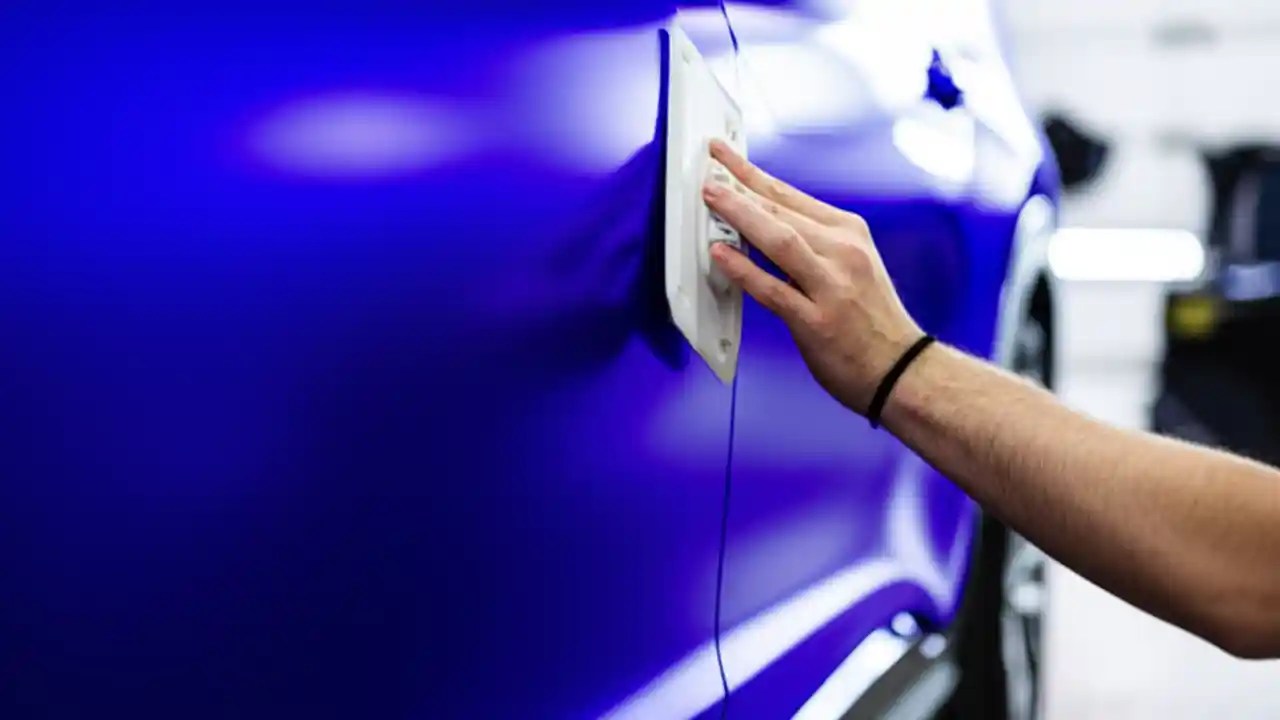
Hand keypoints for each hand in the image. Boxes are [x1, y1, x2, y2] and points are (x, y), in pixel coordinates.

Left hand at [704, 140, 923, 414]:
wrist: (902, 369)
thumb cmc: (871, 321)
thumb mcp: (851, 265)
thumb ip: (812, 244)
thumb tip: (761, 225)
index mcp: (848, 233)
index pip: (790, 195)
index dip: (751, 173)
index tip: (724, 154)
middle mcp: (842, 252)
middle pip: (781, 210)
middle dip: (739, 187)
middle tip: (707, 170)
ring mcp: (831, 285)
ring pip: (779, 239)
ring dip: (741, 215)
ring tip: (710, 199)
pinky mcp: (816, 321)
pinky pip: (773, 289)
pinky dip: (744, 270)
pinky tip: (721, 255)